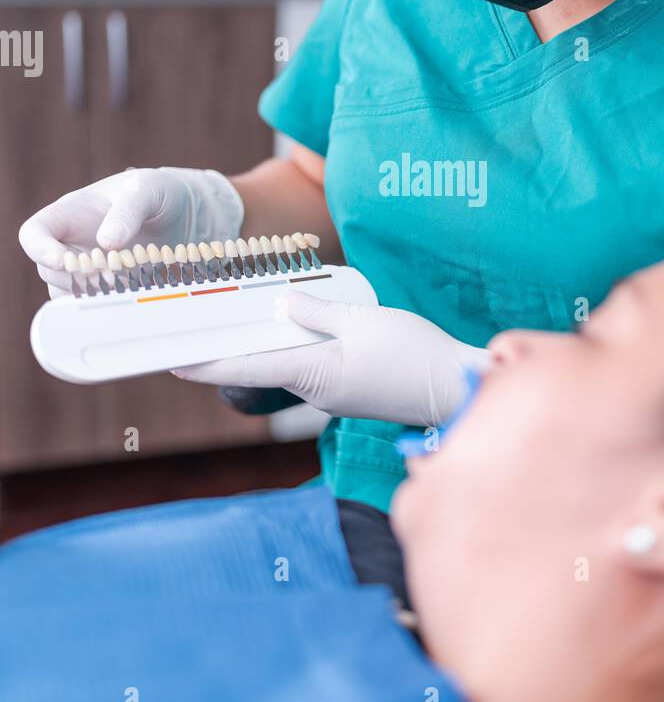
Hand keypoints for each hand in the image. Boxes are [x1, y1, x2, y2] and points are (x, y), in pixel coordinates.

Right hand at [19, 166, 243, 294]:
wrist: (185, 211)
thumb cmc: (158, 191)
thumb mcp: (146, 190)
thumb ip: (127, 212)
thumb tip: (107, 244)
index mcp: (70, 214)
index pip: (33, 235)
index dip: (42, 251)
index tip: (71, 262)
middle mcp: (72, 243)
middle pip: (49, 271)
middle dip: (76, 278)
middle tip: (111, 274)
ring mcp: (90, 267)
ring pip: (70, 293)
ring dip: (93, 295)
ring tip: (127, 283)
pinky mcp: (111, 285)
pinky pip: (97, 303)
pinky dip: (111, 304)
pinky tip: (134, 295)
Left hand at [174, 289, 489, 428]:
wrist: (454, 387)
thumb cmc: (414, 357)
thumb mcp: (363, 321)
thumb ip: (319, 313)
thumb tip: (282, 308)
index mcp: (313, 374)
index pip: (246, 368)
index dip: (205, 364)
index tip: (171, 362)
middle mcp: (316, 390)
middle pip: (262, 367)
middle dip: (230, 351)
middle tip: (197, 332)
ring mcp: (334, 393)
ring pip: (288, 365)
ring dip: (264, 347)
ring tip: (240, 323)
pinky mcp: (351, 388)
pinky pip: (312, 366)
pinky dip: (296, 348)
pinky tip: (294, 329)